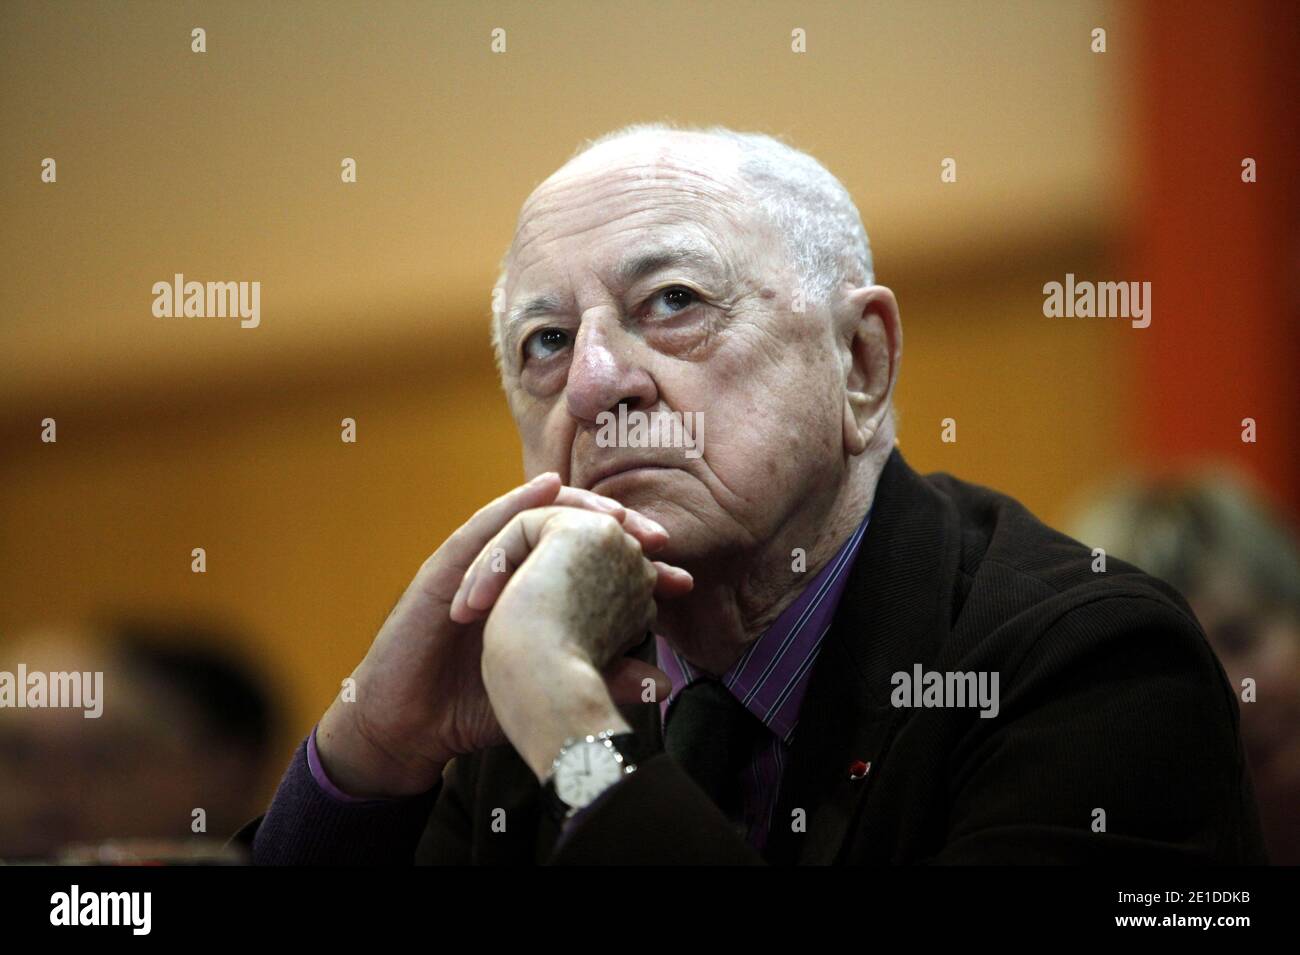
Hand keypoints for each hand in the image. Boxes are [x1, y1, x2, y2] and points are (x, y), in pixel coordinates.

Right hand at [314, 473, 677, 797]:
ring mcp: (480, 566)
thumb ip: (599, 677)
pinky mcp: (445, 569)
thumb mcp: (548, 689)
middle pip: (571, 529)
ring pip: (532, 518)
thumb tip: (663, 681)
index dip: (638, 563)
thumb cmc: (478, 705)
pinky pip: (482, 525)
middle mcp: (514, 572)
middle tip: (657, 541)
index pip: (594, 563)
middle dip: (618, 527)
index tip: (681, 579)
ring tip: (616, 514)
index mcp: (539, 596)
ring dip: (577, 508)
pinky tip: (544, 488)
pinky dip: (513, 501)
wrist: (413, 728)